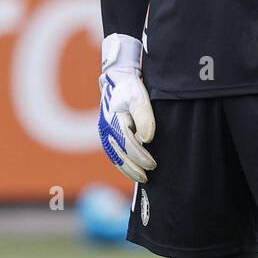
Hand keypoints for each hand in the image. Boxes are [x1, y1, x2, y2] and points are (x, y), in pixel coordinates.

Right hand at [97, 34, 156, 183]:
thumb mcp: (139, 98)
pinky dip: (121, 163)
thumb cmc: (130, 89)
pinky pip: (113, 153)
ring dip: (127, 169)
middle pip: (120, 156)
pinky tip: (131, 168)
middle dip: (134, 168)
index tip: (153, 165)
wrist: (117, 80)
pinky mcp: (106, 134)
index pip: (128, 146)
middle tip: (147, 177)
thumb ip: (144, 117)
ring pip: (114, 157)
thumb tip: (147, 139)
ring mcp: (105, 132)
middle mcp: (106, 130)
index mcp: (114, 122)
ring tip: (140, 177)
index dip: (141, 158)